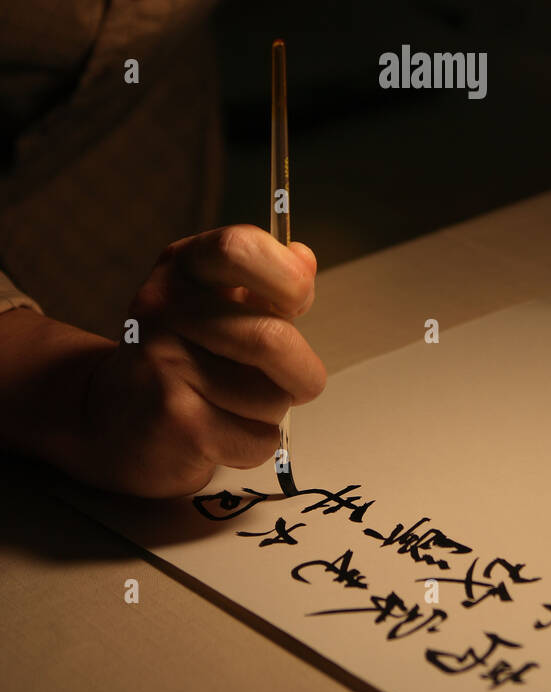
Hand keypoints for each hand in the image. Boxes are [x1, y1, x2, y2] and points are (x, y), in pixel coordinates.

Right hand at [81, 225, 321, 496]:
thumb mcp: (215, 299)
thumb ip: (264, 279)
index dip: (286, 277)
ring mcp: (164, 367)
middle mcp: (164, 310)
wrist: (107, 420)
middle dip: (302, 370)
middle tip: (298, 379)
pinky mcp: (177, 425)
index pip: (239, 248)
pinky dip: (257, 443)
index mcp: (182, 267)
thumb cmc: (179, 354)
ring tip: (239, 404)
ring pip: (272, 397)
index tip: (295, 301)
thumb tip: (303, 261)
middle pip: (271, 339)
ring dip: (274, 410)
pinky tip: (222, 432)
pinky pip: (258, 439)